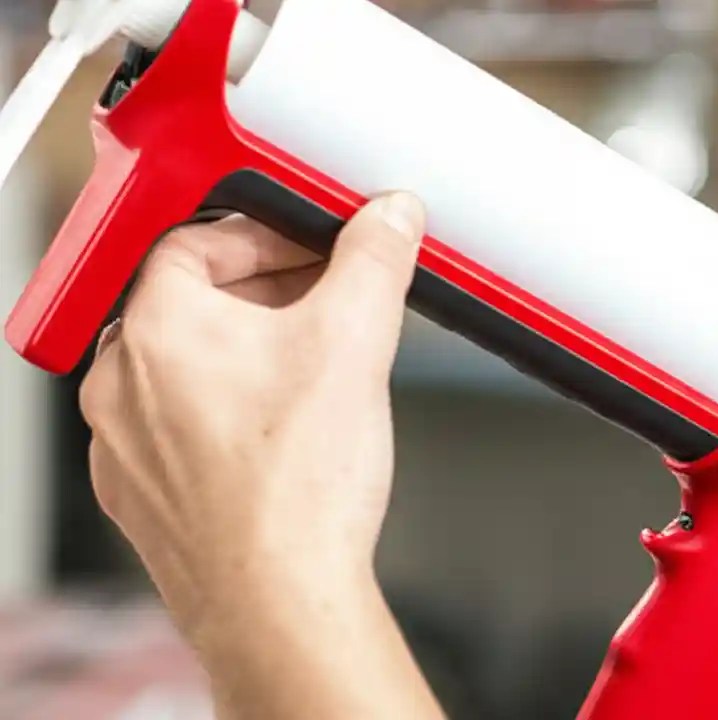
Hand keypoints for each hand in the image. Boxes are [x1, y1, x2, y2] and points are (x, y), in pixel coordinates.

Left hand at [80, 194, 444, 718]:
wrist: (276, 600)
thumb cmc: (295, 488)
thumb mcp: (355, 342)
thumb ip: (374, 261)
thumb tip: (389, 218)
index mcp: (156, 327)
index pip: (198, 239)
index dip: (267, 235)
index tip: (316, 250)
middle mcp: (121, 382)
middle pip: (192, 301)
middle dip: (267, 293)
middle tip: (329, 303)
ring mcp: (124, 444)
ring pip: (186, 366)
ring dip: (248, 352)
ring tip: (315, 370)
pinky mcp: (143, 494)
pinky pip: (181, 426)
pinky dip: (229, 412)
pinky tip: (284, 434)